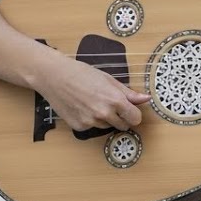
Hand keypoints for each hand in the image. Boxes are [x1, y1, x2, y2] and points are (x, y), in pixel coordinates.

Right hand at [36, 54, 150, 132]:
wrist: (54, 76)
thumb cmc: (82, 73)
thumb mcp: (109, 80)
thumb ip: (128, 93)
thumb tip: (146, 99)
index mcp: (115, 101)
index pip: (135, 119)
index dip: (134, 114)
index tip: (130, 110)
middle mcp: (104, 114)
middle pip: (123, 126)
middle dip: (121, 117)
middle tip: (110, 104)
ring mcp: (90, 122)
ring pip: (107, 126)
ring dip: (105, 118)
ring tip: (92, 102)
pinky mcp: (79, 127)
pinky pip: (91, 127)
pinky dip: (89, 120)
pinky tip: (81, 106)